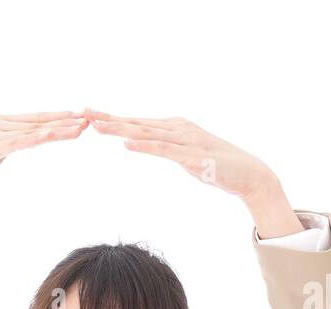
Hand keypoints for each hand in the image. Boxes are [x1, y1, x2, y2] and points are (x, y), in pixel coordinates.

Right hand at [0, 111, 89, 201]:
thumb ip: (7, 147)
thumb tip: (24, 144)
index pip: (34, 120)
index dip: (57, 118)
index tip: (80, 118)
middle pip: (36, 122)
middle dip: (64, 120)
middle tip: (89, 119)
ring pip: (31, 131)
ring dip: (57, 129)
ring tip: (79, 128)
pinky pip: (17, 144)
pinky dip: (36, 139)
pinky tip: (52, 136)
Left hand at [85, 110, 277, 200]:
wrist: (248, 174)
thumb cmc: (214, 165)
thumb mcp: (183, 155)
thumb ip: (164, 148)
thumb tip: (143, 144)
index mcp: (173, 128)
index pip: (136, 123)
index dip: (111, 119)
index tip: (87, 115)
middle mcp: (176, 128)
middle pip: (135, 124)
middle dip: (108, 118)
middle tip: (82, 112)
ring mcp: (184, 141)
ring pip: (145, 134)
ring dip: (120, 130)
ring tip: (97, 126)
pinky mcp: (191, 157)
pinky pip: (163, 150)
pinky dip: (144, 147)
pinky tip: (126, 144)